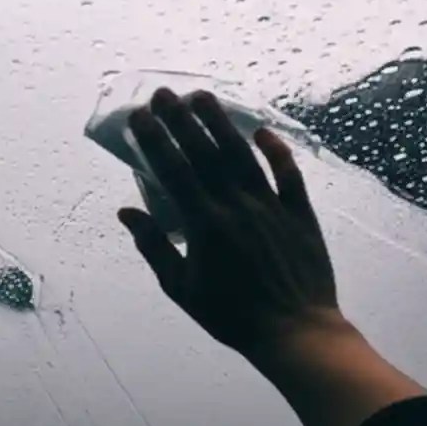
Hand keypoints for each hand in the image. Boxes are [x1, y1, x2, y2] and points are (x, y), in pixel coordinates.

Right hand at [117, 88, 345, 359]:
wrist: (294, 332)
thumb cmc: (231, 316)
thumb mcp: (181, 288)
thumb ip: (154, 246)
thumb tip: (126, 213)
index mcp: (204, 225)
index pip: (173, 171)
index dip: (154, 140)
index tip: (139, 116)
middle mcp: (237, 206)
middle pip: (204, 153)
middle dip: (180, 120)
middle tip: (163, 94)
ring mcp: (271, 206)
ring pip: (242, 155)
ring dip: (220, 124)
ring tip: (202, 97)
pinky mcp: (300, 213)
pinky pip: (287, 174)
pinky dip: (275, 150)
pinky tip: (261, 131)